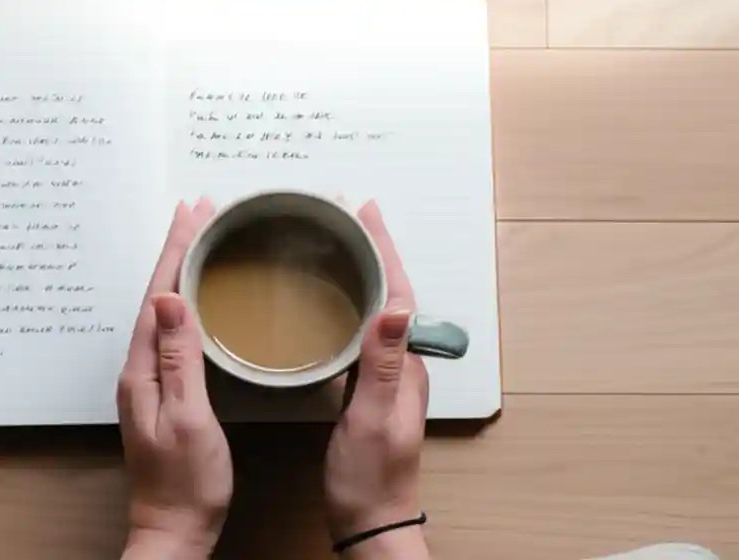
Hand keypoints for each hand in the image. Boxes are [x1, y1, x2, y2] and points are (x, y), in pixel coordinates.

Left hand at [118, 199, 231, 559]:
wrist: (174, 529)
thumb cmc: (187, 483)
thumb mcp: (189, 418)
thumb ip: (180, 358)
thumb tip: (170, 299)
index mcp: (142, 370)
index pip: (158, 295)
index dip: (176, 250)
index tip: (192, 212)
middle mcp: (138, 369)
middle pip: (157, 295)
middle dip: (177, 249)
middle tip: (198, 209)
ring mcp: (148, 380)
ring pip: (163, 310)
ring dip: (179, 270)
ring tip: (198, 237)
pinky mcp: (161, 390)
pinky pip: (170, 331)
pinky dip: (183, 301)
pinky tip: (195, 297)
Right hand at [324, 200, 430, 558]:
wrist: (372, 522)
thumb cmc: (370, 480)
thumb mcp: (371, 420)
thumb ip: (379, 366)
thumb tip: (391, 308)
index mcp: (405, 367)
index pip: (399, 295)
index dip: (383, 251)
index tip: (366, 215)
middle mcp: (401, 367)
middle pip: (391, 294)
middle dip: (375, 251)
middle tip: (351, 216)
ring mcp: (386, 378)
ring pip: (378, 310)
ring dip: (365, 272)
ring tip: (344, 243)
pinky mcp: (369, 389)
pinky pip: (363, 332)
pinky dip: (351, 304)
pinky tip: (334, 302)